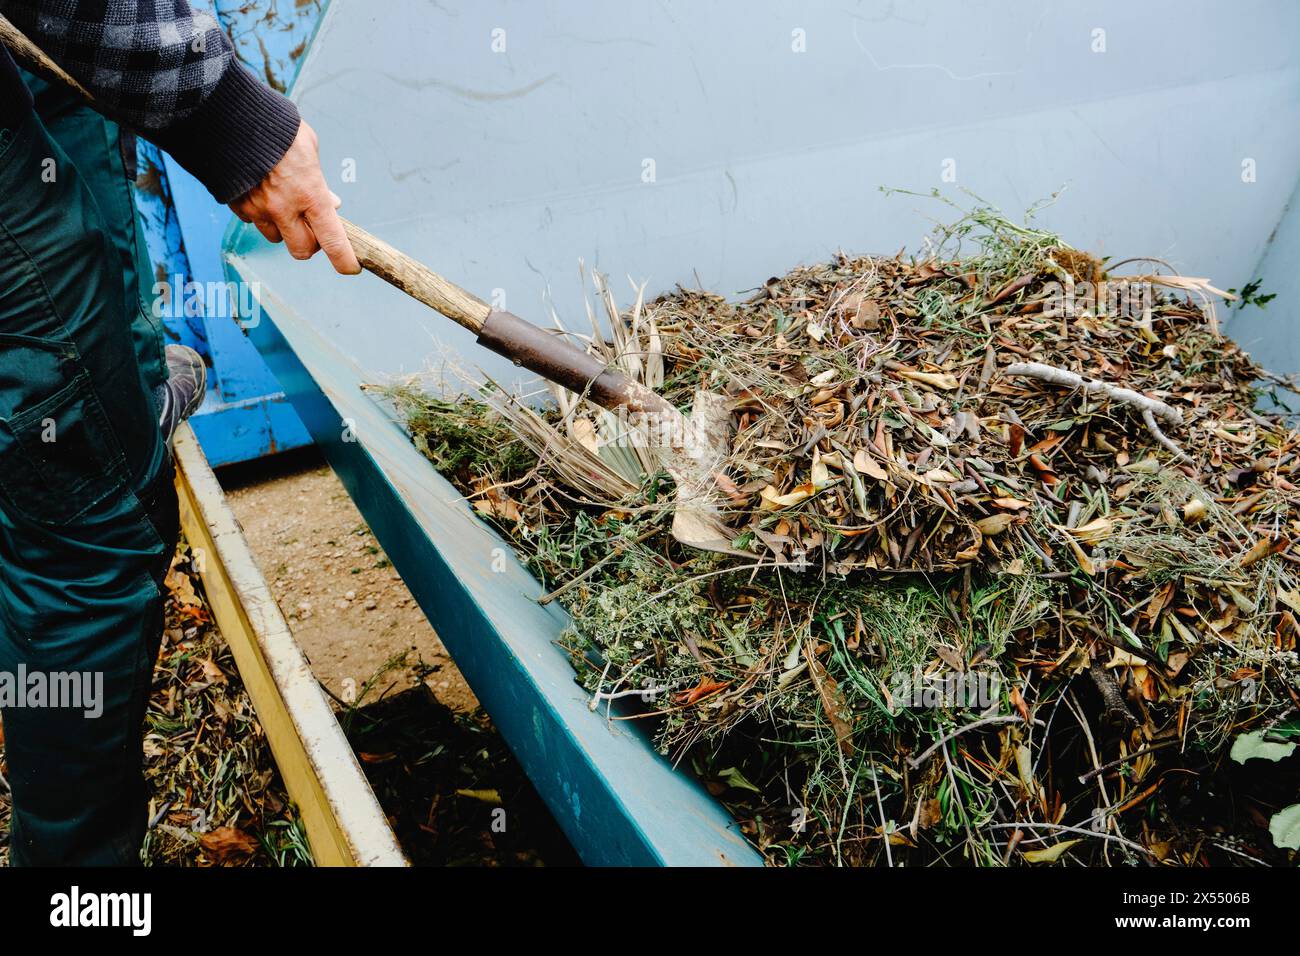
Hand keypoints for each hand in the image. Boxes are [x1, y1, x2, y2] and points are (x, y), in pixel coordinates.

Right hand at [228, 121, 360, 274]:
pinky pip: (253, 221)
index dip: (344, 260)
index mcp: (310, 194)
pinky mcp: (236, 205)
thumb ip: (320, 181)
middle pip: (302, 250)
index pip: (332, 240)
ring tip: (284, 202)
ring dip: (284, 228)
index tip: (350, 267)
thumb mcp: (309, 148)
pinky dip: (260, 214)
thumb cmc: (276, 126)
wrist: (228, 114)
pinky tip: (261, 191)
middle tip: (312, 226)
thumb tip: (331, 203)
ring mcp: (258, 209)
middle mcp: (284, 208)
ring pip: (275, 237)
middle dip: (310, 243)